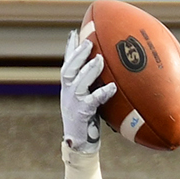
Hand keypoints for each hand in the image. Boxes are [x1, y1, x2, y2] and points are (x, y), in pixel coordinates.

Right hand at [60, 23, 119, 152]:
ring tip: (100, 59)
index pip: (67, 65)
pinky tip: (112, 87)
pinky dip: (102, 93)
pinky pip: (92, 101)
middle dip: (77, 54)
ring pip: (78, 82)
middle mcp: (68, 93)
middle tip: (88, 41)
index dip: (69, 49)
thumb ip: (91, 87)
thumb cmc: (87, 122)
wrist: (80, 145)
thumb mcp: (86, 101)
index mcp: (68, 89)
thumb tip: (107, 73)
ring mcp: (73, 104)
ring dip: (89, 70)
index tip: (74, 33)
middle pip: (68, 69)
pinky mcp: (81, 114)